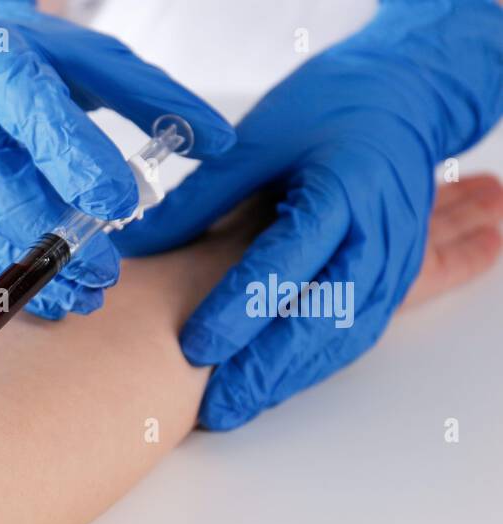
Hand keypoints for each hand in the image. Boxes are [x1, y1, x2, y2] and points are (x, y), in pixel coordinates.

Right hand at [0, 0, 233, 317]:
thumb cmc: (25, 61)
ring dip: (30, 269)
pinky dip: (8, 277)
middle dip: (50, 233)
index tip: (119, 204)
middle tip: (106, 272)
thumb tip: (220, 143)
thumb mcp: (91, 62)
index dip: (73, 161)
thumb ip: (153, 99)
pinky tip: (50, 296)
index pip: (30, 111)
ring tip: (86, 296)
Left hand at [116, 0, 502, 429]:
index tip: (195, 346)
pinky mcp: (393, 282)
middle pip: (321, 316)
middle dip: (264, 368)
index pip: (287, 260)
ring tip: (231, 409)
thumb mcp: (257, 139)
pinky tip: (267, 388)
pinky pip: (353, 336)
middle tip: (213, 408)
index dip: (240, 308)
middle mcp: (376, 234)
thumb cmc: (327, 112)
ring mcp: (392, 263)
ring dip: (286, 379)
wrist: (404, 100)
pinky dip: (308, 367)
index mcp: (342, 189)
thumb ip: (200, 198)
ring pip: (341, 337)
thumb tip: (135, 246)